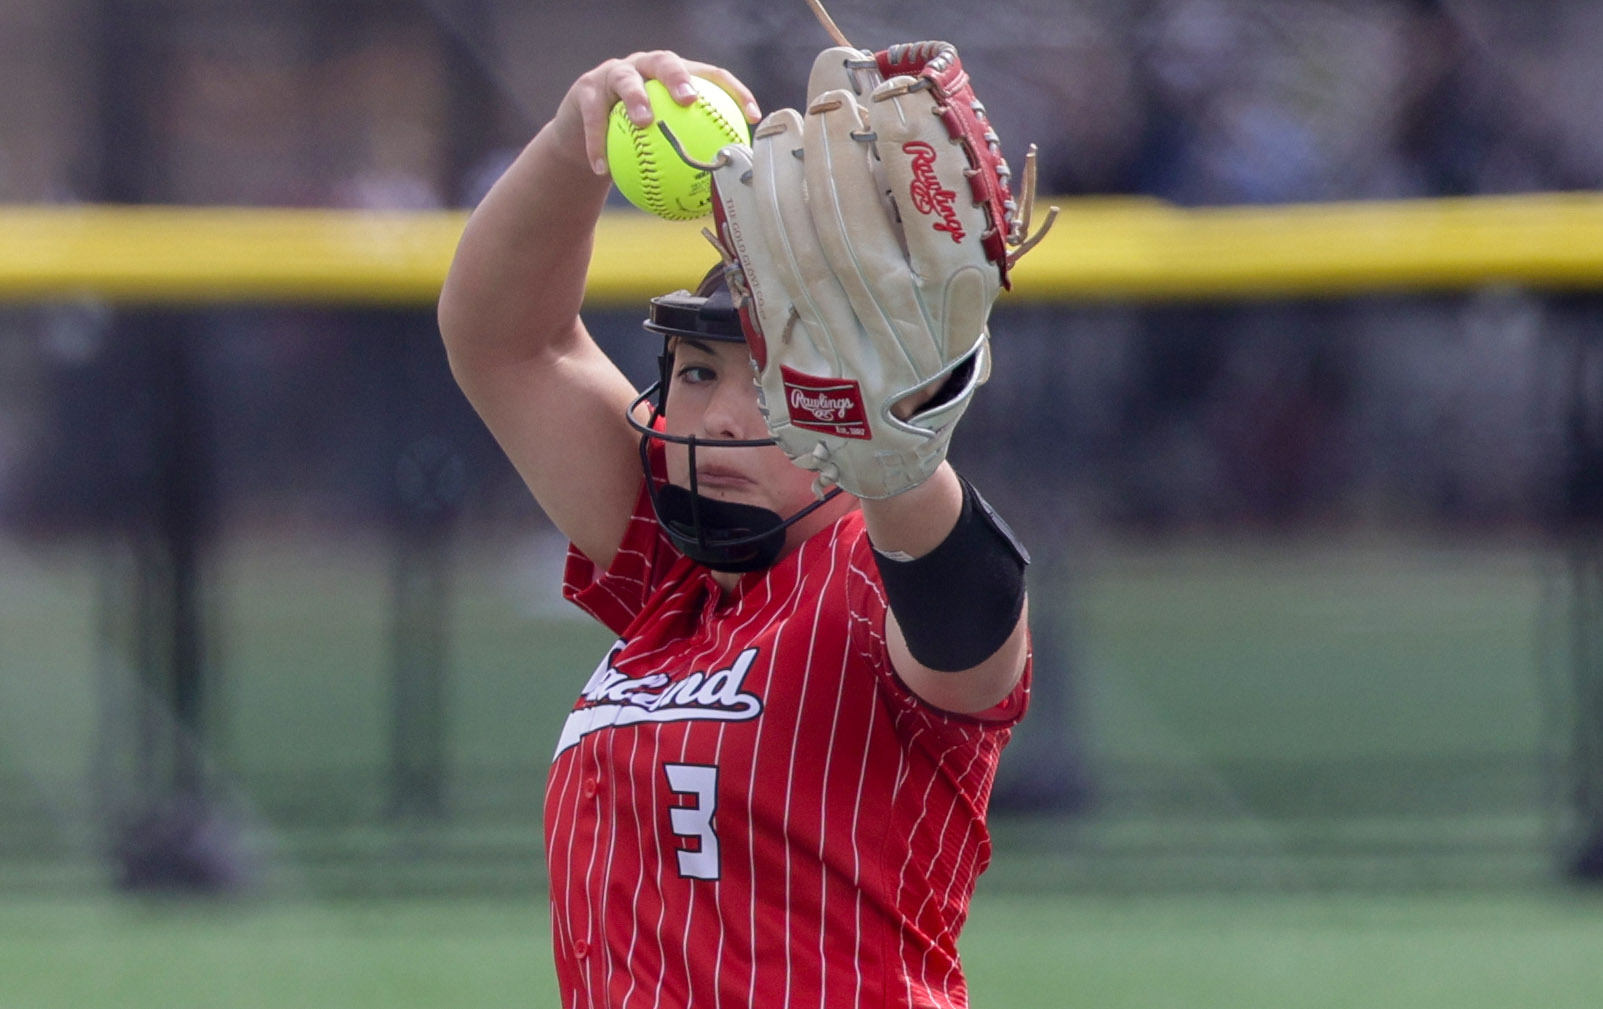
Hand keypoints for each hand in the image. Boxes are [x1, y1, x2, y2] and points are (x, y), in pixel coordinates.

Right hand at [551, 51, 761, 178]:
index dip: (734, 91)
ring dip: (636, 100)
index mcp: (674, 77)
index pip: (711, 76)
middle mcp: (645, 67)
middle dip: (678, 78)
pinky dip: (597, 143)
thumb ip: (689, 161)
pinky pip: (593, 118)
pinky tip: (602, 168)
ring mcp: (614, 74)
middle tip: (689, 100)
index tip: (752, 115)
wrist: (584, 136)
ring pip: (626, 80)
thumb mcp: (662, 150)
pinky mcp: (585, 90)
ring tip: (644, 122)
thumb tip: (723, 200)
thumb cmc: (634, 146)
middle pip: (665, 62)